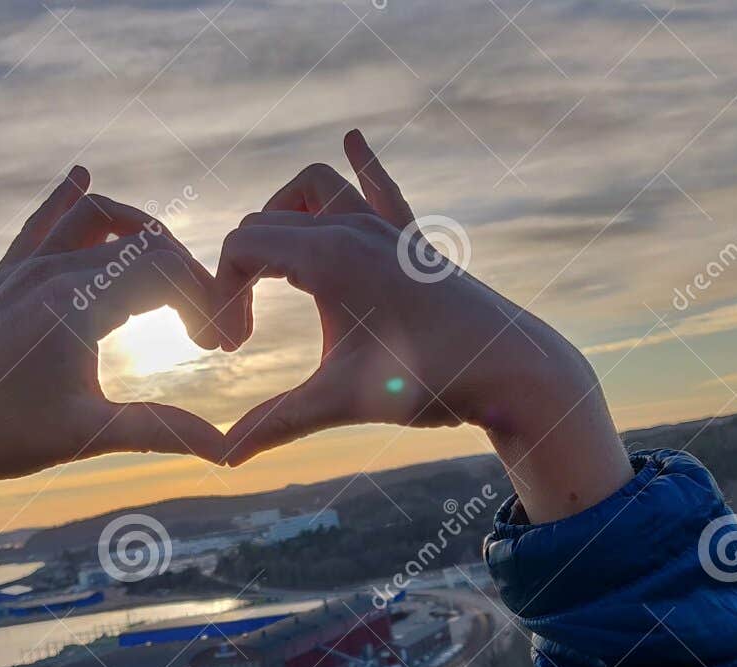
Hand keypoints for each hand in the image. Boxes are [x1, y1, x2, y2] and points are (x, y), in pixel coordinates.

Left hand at [0, 167, 241, 480]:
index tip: (221, 348)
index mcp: (78, 301)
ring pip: (98, 216)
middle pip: (144, 241)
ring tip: (171, 270)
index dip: (208, 303)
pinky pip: (43, 221)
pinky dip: (69, 199)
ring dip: (143, 233)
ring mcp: (26, 266)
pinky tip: (81, 176)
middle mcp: (53, 269)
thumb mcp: (84, 435)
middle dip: (188, 277)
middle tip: (205, 330)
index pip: (167, 273)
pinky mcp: (5, 275)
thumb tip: (224, 449)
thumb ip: (158, 430)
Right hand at [215, 131, 632, 521]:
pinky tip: (354, 138)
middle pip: (266, 220)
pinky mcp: (413, 245)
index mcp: (330, 254)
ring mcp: (387, 230)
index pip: (241, 247)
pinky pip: (381, 188)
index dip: (221, 296)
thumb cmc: (431, 380)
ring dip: (281, 214)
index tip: (232, 350)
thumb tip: (226, 458)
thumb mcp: (344, 401)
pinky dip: (362, 166)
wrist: (515, 371)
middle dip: (239, 270)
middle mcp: (355, 228)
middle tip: (241, 333)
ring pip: (315, 188)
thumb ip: (279, 422)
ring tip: (268, 263)